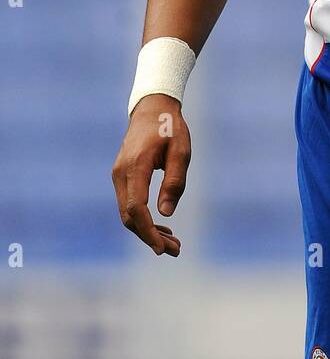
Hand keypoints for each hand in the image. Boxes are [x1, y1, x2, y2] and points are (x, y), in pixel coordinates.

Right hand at [111, 94, 190, 256]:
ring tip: (172, 244)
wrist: (152, 108)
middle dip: (150, 237)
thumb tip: (166, 213)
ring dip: (147, 231)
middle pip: (129, 216)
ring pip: (127, 213)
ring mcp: (118, 175)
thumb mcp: (181, 151)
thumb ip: (174, 181)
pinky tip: (162, 228)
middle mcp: (121, 173)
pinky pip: (129, 204)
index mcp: (136, 166)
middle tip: (175, 250)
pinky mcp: (122, 176)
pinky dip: (143, 219)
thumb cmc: (170, 128)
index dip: (147, 231)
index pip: (135, 208)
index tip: (161, 248)